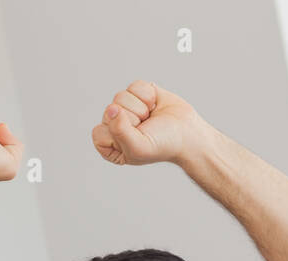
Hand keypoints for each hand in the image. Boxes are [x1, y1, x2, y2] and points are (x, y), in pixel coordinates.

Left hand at [91, 80, 205, 166]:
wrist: (188, 134)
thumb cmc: (163, 145)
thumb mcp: (138, 147)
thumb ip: (119, 131)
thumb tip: (111, 108)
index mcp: (112, 144)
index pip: (99, 133)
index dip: (117, 134)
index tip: (135, 139)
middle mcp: (116, 124)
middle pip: (109, 111)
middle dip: (132, 118)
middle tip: (147, 127)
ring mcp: (127, 107)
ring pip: (121, 96)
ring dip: (141, 107)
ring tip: (151, 117)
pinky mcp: (139, 93)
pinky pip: (134, 86)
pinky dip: (147, 95)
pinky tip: (155, 105)